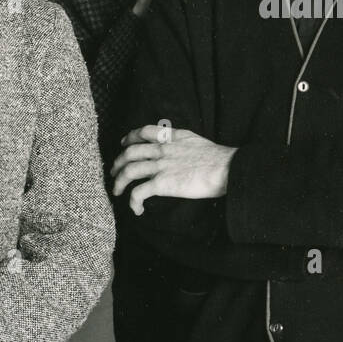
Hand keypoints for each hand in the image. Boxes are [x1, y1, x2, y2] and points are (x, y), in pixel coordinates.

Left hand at [111, 124, 237, 215]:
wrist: (228, 168)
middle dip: (118, 162)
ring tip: (117, 191)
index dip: (130, 137)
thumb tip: (179, 150)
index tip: (124, 143)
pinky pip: (138, 193)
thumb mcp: (197, 141)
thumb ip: (183, 143)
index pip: (144, 132)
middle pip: (130, 152)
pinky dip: (133, 202)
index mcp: (172, 138)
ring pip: (128, 172)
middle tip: (114, 171)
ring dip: (119, 183)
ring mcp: (161, 166)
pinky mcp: (163, 184)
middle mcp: (163, 150)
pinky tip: (137, 209)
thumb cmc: (219, 159)